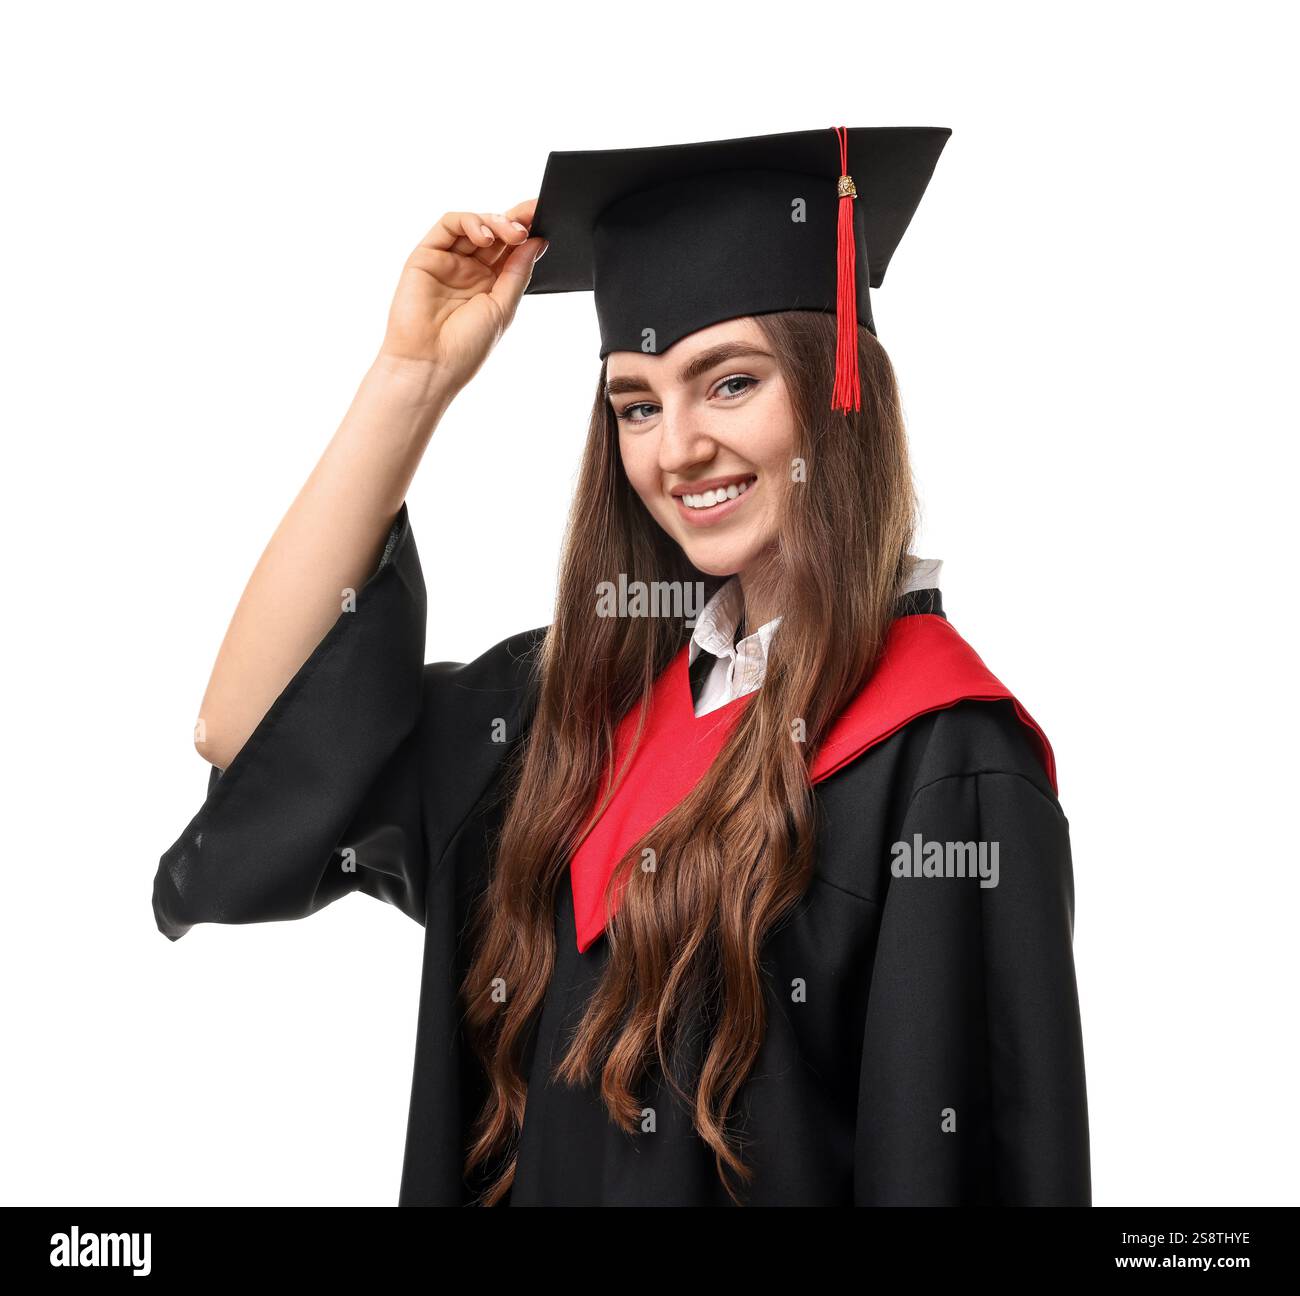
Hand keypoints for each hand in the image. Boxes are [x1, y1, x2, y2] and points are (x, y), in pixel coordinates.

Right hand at [378, 198, 544, 390]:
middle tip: (530, 222)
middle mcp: (469, 270)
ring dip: (495, 221)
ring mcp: (448, 262)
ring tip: (511, 233)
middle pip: (494, 232)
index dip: (527, 232)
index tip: (545, 217)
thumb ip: (518, 273)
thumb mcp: (503, 308)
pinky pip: (448, 226)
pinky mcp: (426, 256)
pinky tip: (484, 236)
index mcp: (490, 285)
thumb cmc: (464, 348)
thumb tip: (537, 242)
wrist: (429, 366)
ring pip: (473, 225)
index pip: (511, 250)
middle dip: (515, 222)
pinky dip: (469, 222)